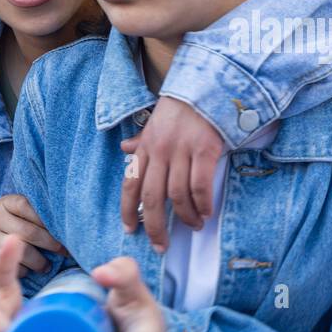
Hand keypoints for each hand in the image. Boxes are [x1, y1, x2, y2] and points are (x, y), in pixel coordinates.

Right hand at [0, 194, 65, 275]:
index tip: (67, 231)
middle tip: (64, 252)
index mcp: (5, 203)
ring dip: (39, 261)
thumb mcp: (7, 209)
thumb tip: (65, 227)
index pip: (31, 208)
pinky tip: (27, 271)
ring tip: (47, 266)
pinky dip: (22, 270)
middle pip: (30, 232)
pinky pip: (7, 266)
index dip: (50, 221)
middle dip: (51, 244)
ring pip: (20, 251)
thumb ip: (30, 213)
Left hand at [120, 96, 224, 251]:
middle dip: (155, 226)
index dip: (128, 211)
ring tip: (193, 226)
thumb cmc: (181, 108)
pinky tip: (206, 213)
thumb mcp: (156, 123)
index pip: (130, 184)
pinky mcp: (204, 150)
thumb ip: (142, 141)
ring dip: (184, 216)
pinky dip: (202, 203)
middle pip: (152, 197)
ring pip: (176, 195)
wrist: (207, 86)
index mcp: (146, 147)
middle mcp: (160, 151)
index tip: (131, 231)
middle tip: (161, 246)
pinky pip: (200, 185)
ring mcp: (182, 151)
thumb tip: (124, 148)